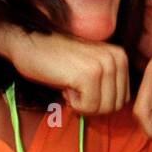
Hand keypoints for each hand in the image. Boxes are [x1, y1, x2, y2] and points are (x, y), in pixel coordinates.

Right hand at [0, 19, 129, 115]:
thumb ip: (108, 84)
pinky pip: (89, 107)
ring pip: (103, 108)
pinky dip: (74, 104)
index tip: (82, 86)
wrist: (29, 43)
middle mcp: (117, 58)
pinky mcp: (89, 74)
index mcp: (120, 56)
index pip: (123, 99)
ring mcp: (104, 65)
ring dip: (83, 104)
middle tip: (74, 88)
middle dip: (93, 105)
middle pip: (115, 106)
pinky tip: (64, 85)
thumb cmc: (56, 60)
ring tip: (69, 84)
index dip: (99, 101)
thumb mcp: (91, 68)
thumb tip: (116, 108)